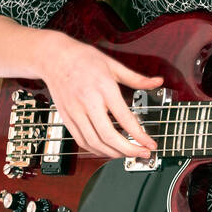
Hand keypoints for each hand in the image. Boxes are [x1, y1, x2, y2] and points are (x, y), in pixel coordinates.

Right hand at [39, 34, 162, 159]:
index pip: (124, 118)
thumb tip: (158, 82)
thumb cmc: (84, 59)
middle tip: (142, 154)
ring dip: (113, 153)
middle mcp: (88, 102)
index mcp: (104, 88)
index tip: (150, 144)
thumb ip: (137, 78)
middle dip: (129, 150)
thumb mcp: (113, 65)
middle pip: (109, 136)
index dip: (140, 136)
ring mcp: (75, 112)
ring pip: (94, 142)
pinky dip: (96, 150)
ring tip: (128, 154)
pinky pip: (82, 141)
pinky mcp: (66, 118)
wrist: (54, 57)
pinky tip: (108, 150)